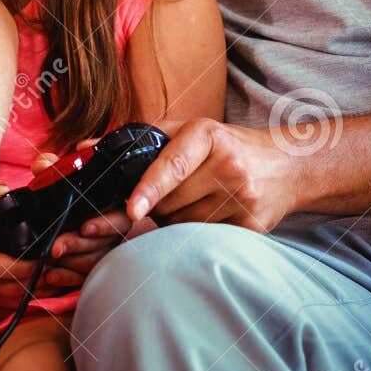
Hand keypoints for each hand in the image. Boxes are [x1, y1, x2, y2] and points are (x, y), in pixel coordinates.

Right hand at [0, 178, 85, 309]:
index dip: (20, 266)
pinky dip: (35, 297)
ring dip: (39, 288)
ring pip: (17, 300)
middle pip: (11, 288)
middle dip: (37, 278)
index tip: (42, 258)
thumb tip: (2, 192)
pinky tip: (47, 283)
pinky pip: (17, 307)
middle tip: (57, 263)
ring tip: (56, 272)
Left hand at [19, 139, 129, 272]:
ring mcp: (106, 246)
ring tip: (49, 262)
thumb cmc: (70, 186)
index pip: (118, 216)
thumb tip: (43, 165)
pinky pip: (85, 275)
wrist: (67, 207)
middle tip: (56, 248)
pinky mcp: (94, 262)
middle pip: (105, 241)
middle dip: (78, 245)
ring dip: (72, 263)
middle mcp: (114, 227)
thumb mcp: (61, 173)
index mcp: (113, 202)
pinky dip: (67, 278)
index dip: (103, 224)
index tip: (85, 228)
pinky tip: (51, 276)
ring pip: (95, 260)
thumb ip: (52, 167)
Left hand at [125, 119, 302, 231]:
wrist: (288, 164)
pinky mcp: (252, 225)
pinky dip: (196, 234)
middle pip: (170, 203)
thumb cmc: (227, 146)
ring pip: (184, 225)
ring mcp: (243, 198)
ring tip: (193, 201)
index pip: (173, 165)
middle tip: (167, 195)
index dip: (149, 188)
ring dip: (175, 221)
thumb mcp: (189, 130)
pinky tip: (210, 214)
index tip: (132, 209)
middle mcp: (228, 165)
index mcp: (208, 135)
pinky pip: (205, 239)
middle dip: (156, 205)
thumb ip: (139, 138)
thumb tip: (83, 149)